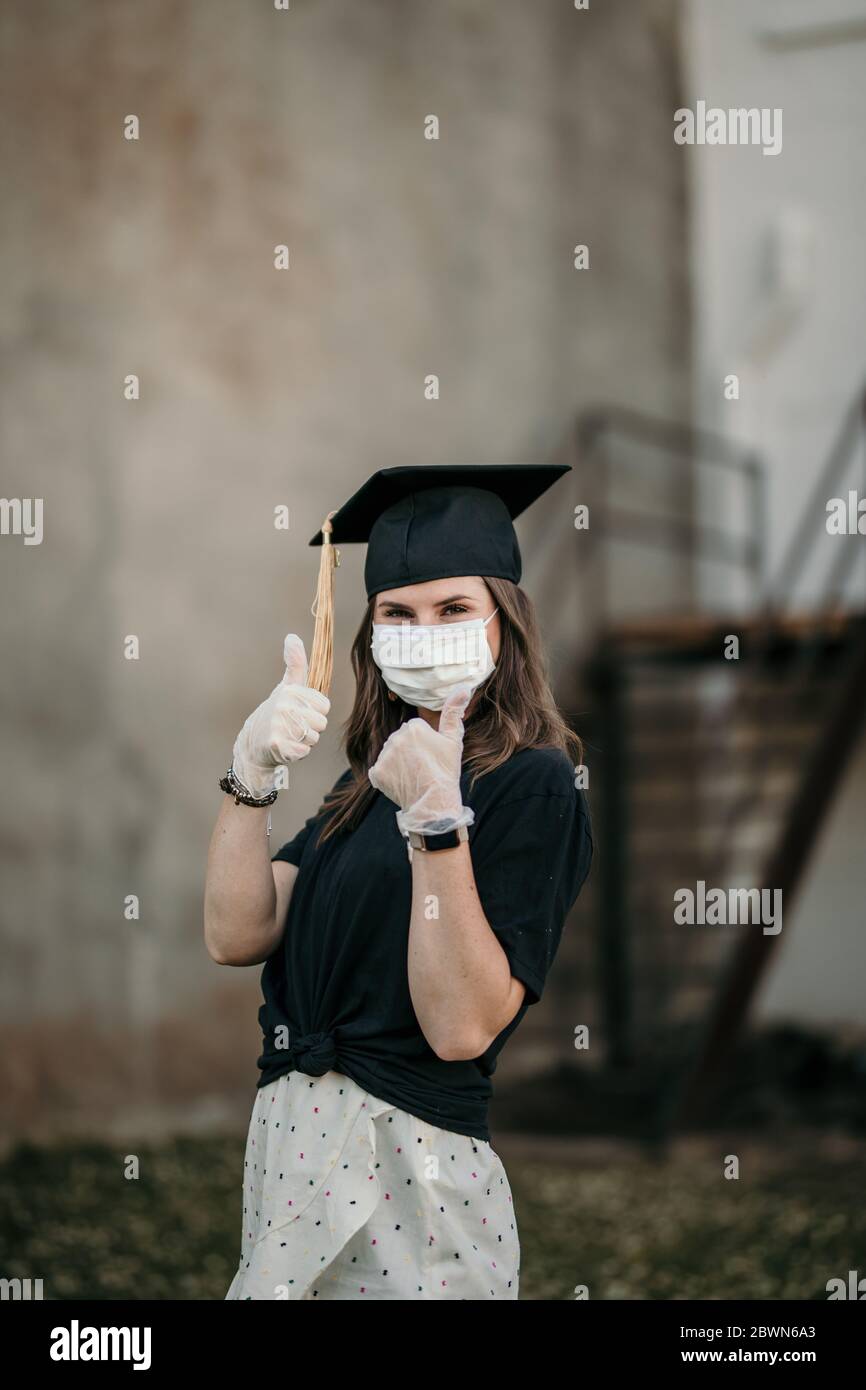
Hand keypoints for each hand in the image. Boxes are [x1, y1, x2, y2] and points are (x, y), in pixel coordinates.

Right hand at [231, 634, 329, 798]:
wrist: (253, 742)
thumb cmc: (276, 712)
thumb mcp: (286, 686)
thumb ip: (295, 663)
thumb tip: (292, 636)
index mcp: (290, 691)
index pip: (324, 705)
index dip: (315, 711)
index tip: (301, 711)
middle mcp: (283, 706)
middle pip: (321, 722)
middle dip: (311, 728)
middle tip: (294, 726)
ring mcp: (279, 726)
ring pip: (314, 738)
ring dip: (305, 741)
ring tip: (289, 736)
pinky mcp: (277, 745)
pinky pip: (304, 751)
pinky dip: (298, 753)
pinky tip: (286, 747)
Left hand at [367, 685, 474, 834]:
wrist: (434, 802)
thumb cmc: (446, 771)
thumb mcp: (453, 740)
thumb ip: (454, 712)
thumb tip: (462, 688)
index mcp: (413, 727)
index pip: (415, 729)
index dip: (425, 743)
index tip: (432, 755)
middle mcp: (395, 738)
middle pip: (401, 740)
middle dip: (409, 750)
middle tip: (423, 766)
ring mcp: (384, 756)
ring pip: (390, 754)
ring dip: (398, 763)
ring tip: (413, 775)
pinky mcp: (376, 772)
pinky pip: (380, 771)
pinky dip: (388, 777)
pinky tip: (401, 782)